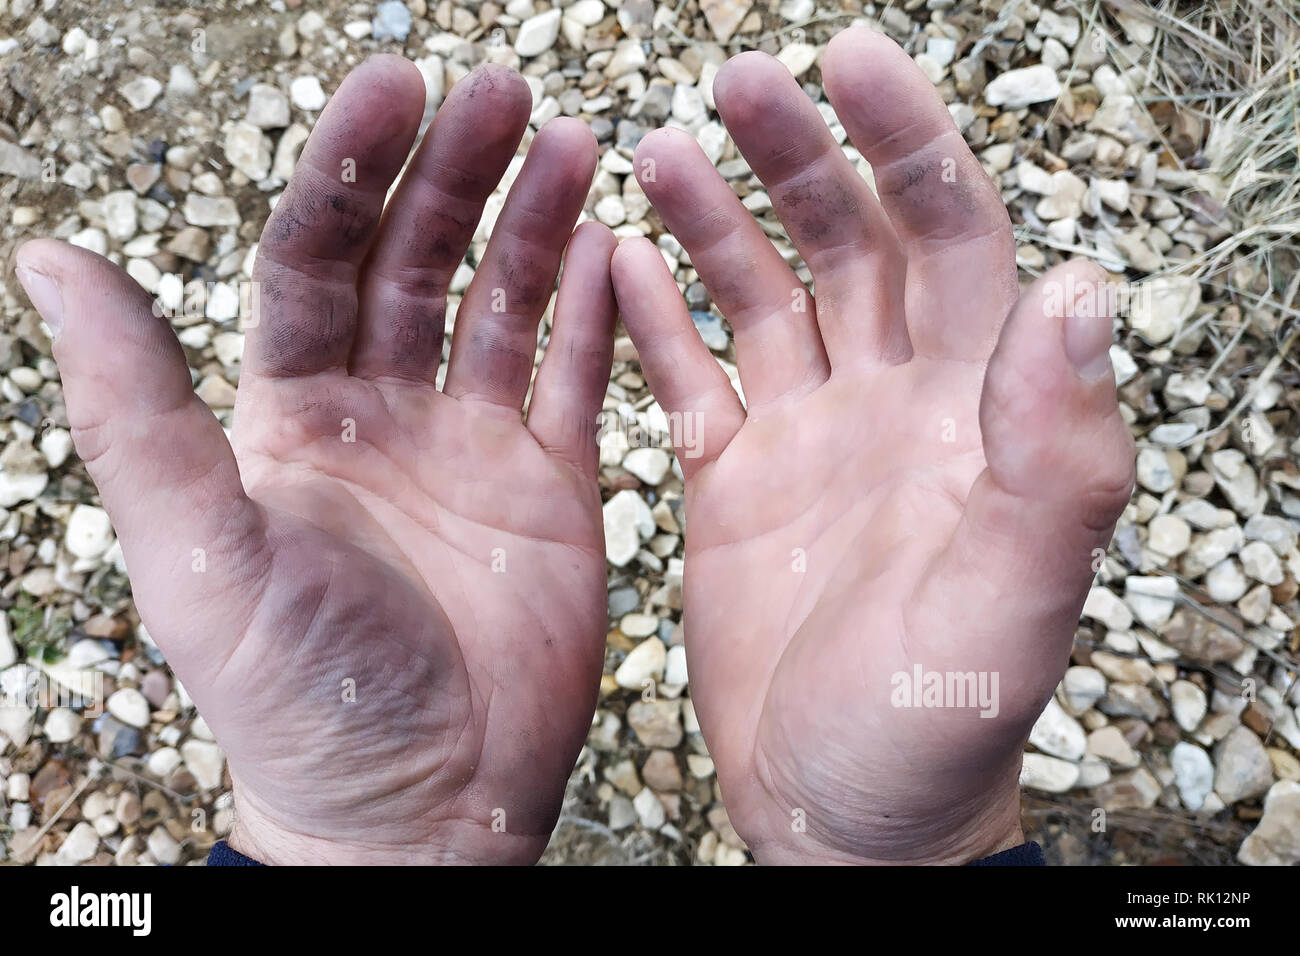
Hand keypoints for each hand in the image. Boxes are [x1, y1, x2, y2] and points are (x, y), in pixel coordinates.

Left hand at [17, 57, 617, 864]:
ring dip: (537, 222)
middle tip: (505, 92)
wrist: (419, 805)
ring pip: (508, 303)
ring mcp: (475, 445)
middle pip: (420, 261)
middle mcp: (383, 414)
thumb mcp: (195, 551)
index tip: (396, 89)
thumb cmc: (297, 696)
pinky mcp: (555, 487)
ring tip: (575, 141)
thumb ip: (137, 409)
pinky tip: (615, 246)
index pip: (319, 258)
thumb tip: (49, 260)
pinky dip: (598, 314)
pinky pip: (581, 380)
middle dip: (459, 171)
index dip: (353, 170)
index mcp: (290, 416)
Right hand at [612, 30, 1134, 863]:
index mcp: (971, 414)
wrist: (842, 811)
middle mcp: (892, 404)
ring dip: (715, 220)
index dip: (909, 143)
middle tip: (735, 85)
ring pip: (763, 295)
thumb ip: (1051, 455)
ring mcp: (808, 436)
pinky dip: (654, 320)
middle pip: (850, 242)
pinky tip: (615, 264)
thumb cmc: (935, 726)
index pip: (954, 238)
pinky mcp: (735, 482)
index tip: (851, 62)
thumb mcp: (1008, 603)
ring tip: (655, 154)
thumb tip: (1079, 286)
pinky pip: (692, 377)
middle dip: (796, 157)